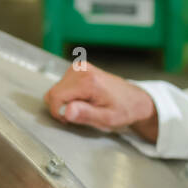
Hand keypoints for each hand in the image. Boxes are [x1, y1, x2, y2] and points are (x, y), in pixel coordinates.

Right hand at [43, 61, 158, 140]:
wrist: (134, 99)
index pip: (55, 97)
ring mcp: (79, 67)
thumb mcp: (106, 119)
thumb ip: (85, 115)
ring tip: (83, 106)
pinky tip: (82, 99)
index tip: (70, 120)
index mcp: (88, 81)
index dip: (59, 113)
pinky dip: (67, 96)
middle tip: (78, 114)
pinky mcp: (78, 69)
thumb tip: (67, 111)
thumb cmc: (123, 110)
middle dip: (61, 107)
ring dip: (64, 102)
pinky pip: (61, 85)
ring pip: (55, 89)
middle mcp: (81, 70)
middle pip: (53, 92)